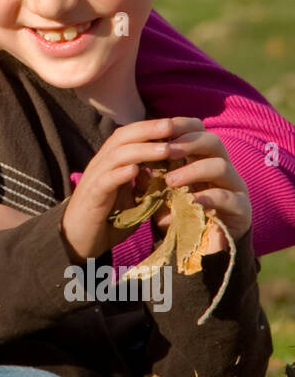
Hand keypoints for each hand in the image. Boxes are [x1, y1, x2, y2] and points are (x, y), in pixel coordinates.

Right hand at [62, 117, 194, 262]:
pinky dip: (119, 174)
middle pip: (123, 137)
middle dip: (148, 130)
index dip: (151, 127)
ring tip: (165, 149)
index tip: (177, 124)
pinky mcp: (91, 198)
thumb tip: (166, 172)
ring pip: (116, 156)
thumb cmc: (108, 220)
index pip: (130, 135)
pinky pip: (104, 181)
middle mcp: (101, 165)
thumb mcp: (132, 199)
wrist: (78, 241)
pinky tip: (135, 170)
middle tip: (172, 125)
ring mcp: (94, 179)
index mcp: (111, 162)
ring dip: (142, 150)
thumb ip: (145, 185)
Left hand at [157, 124, 251, 242]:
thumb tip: (134, 163)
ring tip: (170, 181)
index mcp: (203, 159)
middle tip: (165, 151)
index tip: (158, 130)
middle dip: (188, 143)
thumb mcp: (162, 196)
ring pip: (221, 166)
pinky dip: (209, 197)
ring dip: (193, 170)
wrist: (201, 250)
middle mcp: (222, 168)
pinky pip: (229, 197)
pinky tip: (192, 201)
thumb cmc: (180, 216)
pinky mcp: (241, 209)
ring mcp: (235, 187)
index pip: (198, 131)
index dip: (180, 126)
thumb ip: (151, 180)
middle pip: (213, 142)